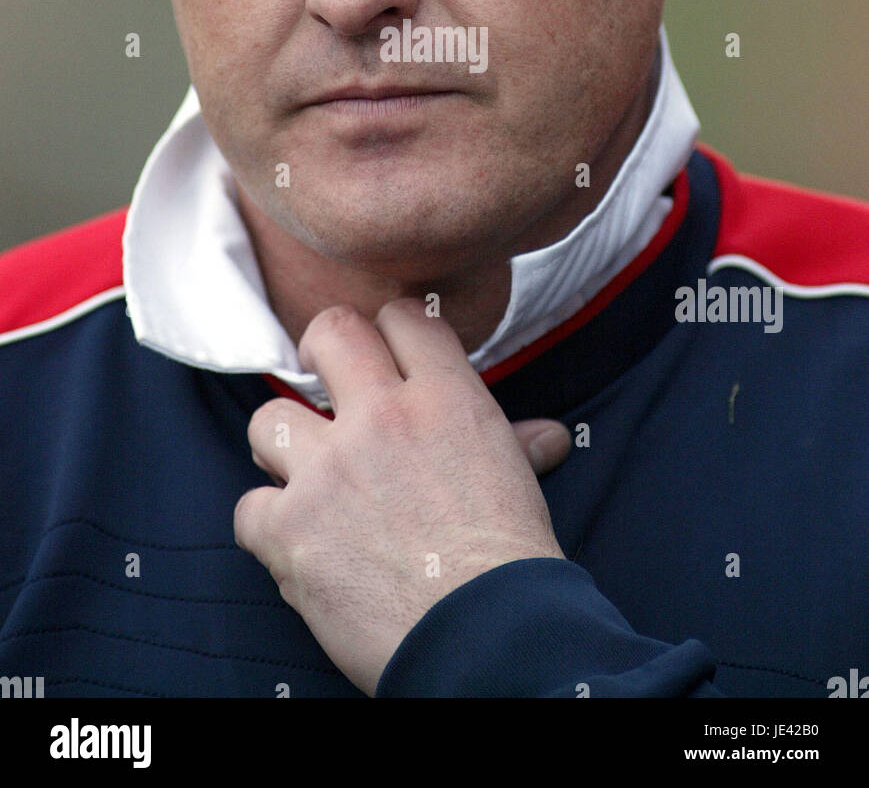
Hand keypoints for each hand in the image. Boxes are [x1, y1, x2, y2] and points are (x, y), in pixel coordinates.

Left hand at [234, 298, 570, 694]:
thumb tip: (545, 436)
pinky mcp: (290, 527)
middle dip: (321, 351)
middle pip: (329, 333)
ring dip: (281, 447)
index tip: (385, 352)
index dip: (391, 329)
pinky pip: (249, 507)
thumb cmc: (510, 563)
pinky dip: (267, 529)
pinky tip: (296, 546)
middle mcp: (382, 417)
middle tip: (325, 382)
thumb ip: (515, 445)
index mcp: (445, 398)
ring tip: (303, 474)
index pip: (404, 316)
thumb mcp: (519, 483)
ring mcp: (329, 469)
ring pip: (268, 416)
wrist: (488, 637)